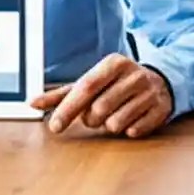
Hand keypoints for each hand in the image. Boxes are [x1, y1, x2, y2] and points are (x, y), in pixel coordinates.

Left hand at [31, 54, 173, 138]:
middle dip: (91, 119)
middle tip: (96, 114)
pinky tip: (132, 118)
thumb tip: (33, 103)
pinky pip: (134, 131)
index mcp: (113, 63)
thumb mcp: (92, 82)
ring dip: (110, 125)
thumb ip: (62, 94)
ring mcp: (150, 92)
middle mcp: (133, 75)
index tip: (54, 126)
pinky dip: (128, 130)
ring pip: (116, 124)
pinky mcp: (161, 110)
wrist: (160, 82)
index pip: (85, 87)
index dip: (68, 108)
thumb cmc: (117, 83)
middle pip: (99, 110)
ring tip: (116, 114)